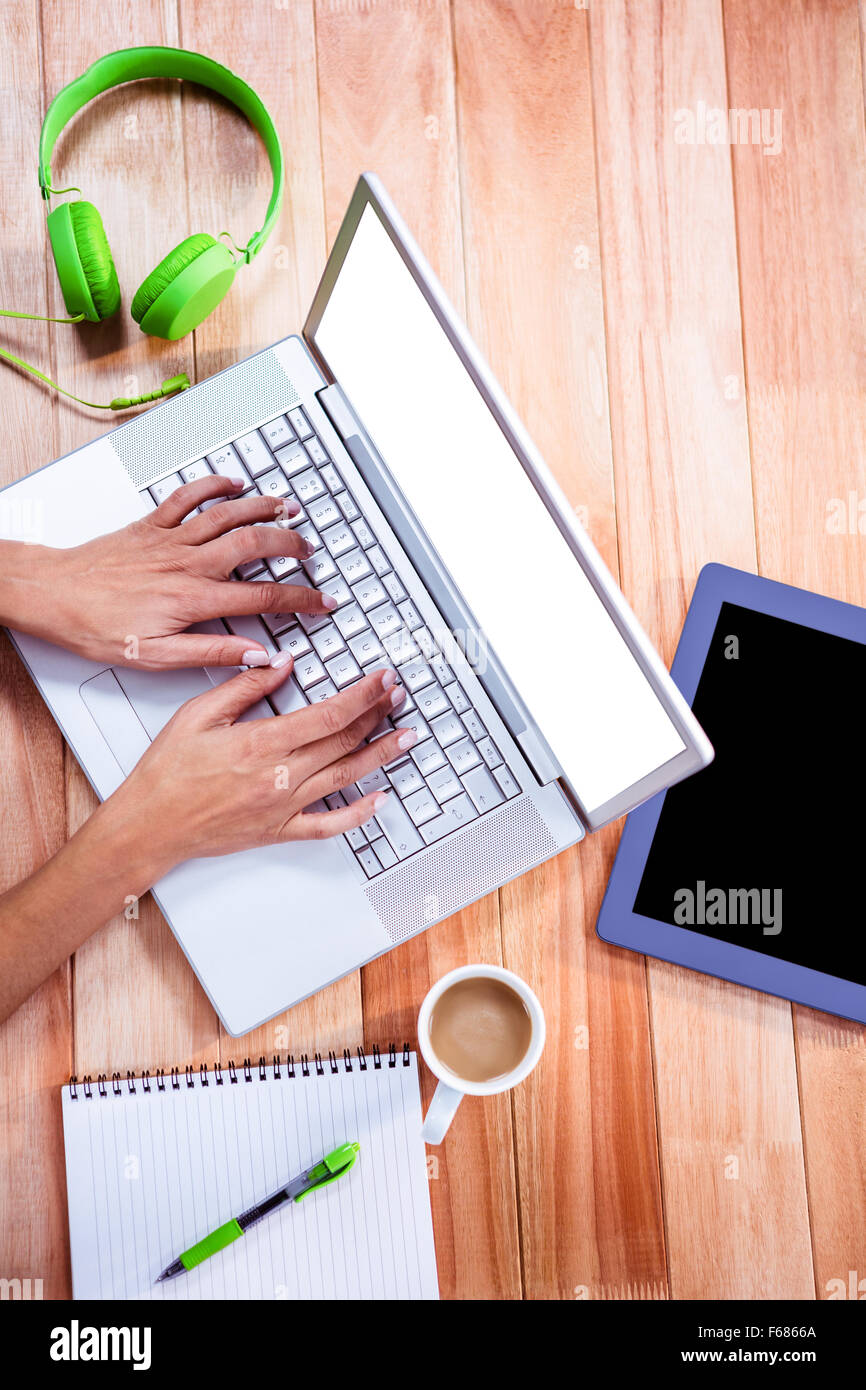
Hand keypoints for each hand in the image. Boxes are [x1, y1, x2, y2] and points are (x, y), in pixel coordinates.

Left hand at [1, 475, 335, 668]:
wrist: (53, 594)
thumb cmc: (96, 627)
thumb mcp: (157, 657)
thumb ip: (212, 653)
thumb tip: (255, 656)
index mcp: (194, 600)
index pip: (263, 597)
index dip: (301, 599)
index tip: (322, 602)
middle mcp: (187, 563)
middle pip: (254, 544)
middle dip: (291, 544)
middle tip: (310, 551)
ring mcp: (170, 539)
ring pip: (228, 513)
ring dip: (263, 507)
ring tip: (288, 507)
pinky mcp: (152, 525)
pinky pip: (189, 496)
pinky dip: (215, 485)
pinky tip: (234, 484)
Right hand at [104, 660, 413, 870]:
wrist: (149, 825)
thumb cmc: (166, 772)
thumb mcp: (197, 714)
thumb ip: (244, 687)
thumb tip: (282, 665)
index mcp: (261, 743)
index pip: (328, 714)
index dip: (363, 694)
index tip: (382, 679)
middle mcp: (279, 776)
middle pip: (344, 741)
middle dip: (378, 715)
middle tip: (397, 696)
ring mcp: (283, 806)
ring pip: (346, 778)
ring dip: (381, 754)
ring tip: (407, 736)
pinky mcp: (279, 830)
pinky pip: (329, 825)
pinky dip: (359, 814)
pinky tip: (380, 800)